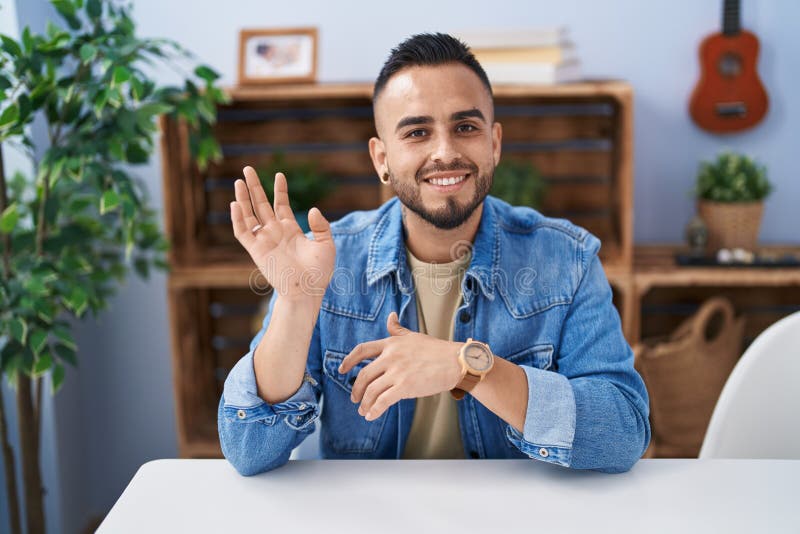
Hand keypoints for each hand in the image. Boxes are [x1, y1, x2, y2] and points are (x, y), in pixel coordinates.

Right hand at [230, 166, 335, 300]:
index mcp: (291, 230)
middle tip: (247, 169)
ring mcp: (264, 240)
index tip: (279, 174)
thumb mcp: (326, 245)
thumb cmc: (319, 272)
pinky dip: (238, 219)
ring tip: (239, 181)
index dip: (279, 190)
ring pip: (249, 215)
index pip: (281, 205)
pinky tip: (236, 203)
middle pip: (261, 205)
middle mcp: (275, 232)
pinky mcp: (256, 250)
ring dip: (243, 198)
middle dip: (254, 187)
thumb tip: (312, 209)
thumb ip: (321, 226)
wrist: (308, 291)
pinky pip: (243, 232)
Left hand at [339, 312, 463, 420]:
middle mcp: (391, 356)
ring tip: (364, 410)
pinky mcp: (405, 387)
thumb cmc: (437, 350)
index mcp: (391, 343)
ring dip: (364, 403)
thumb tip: (390, 316)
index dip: (348, 360)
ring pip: (371, 390)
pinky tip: (371, 416)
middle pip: (363, 375)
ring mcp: (397, 372)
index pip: (362, 350)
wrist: (456, 362)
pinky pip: (382, 401)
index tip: (341, 370)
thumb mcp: (414, 336)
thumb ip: (398, 329)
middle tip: (355, 398)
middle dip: (356, 389)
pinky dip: (374, 410)